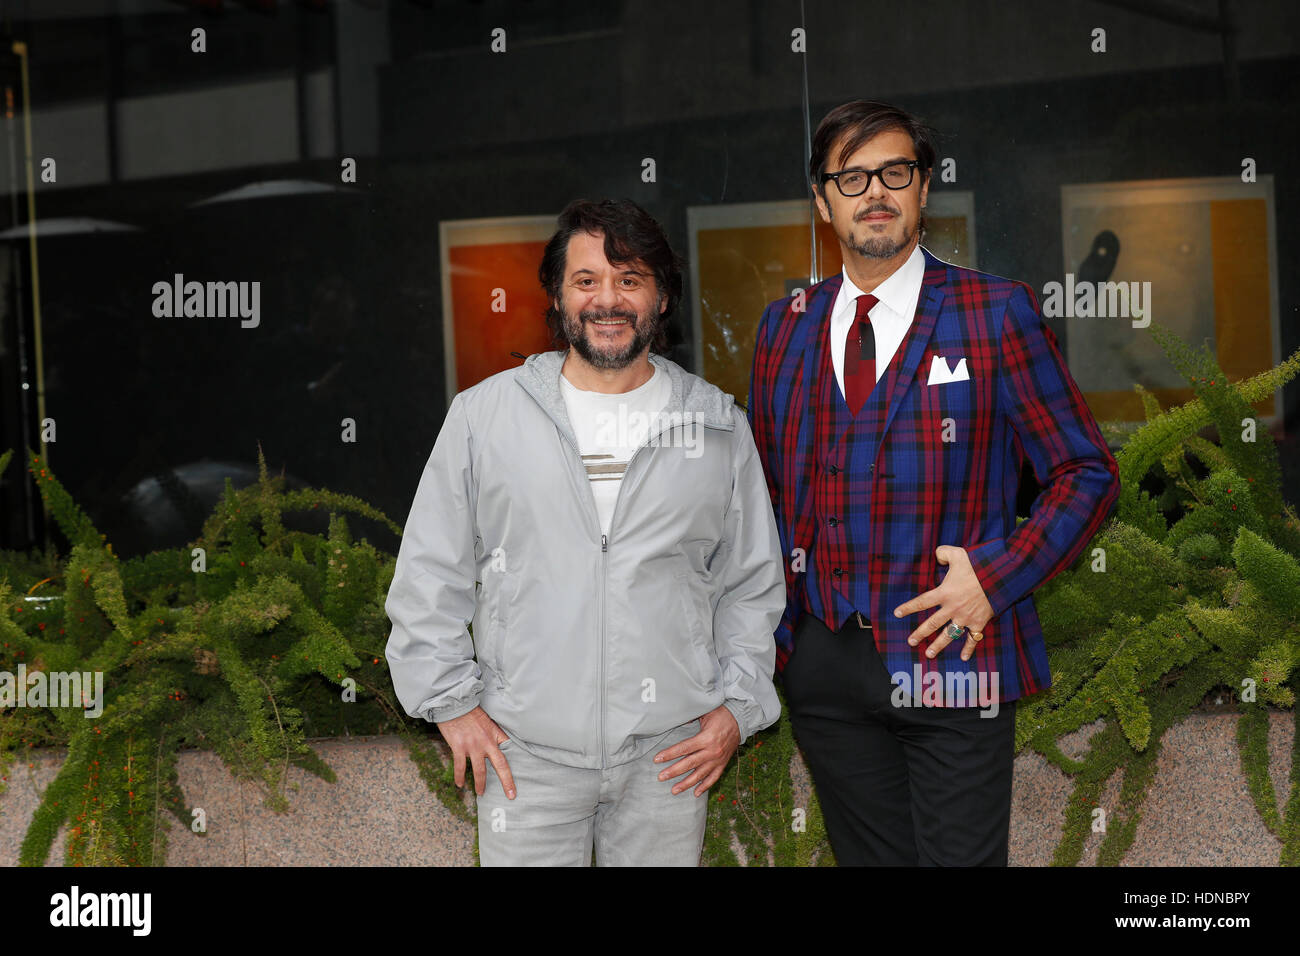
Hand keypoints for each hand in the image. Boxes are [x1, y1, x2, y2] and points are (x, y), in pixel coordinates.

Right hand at [435, 706, 515, 798]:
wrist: (454, 705)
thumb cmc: (470, 712)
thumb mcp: (487, 720)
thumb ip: (492, 733)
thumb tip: (498, 744)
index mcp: (495, 734)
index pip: (509, 751)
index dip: (515, 760)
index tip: (521, 768)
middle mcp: (486, 742)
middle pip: (500, 765)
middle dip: (506, 781)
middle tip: (511, 795)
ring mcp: (472, 746)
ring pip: (480, 770)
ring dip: (481, 784)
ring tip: (481, 793)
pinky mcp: (459, 747)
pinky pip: (460, 767)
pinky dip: (459, 777)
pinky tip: (460, 784)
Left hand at [653, 705, 739, 796]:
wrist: (741, 719)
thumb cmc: (721, 714)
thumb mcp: (706, 711)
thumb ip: (691, 717)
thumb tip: (676, 719)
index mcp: (706, 738)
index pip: (684, 748)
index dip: (669, 754)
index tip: (657, 759)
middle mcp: (712, 751)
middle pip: (689, 764)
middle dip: (674, 771)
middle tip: (661, 777)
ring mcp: (718, 760)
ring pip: (700, 775)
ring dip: (686, 783)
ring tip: (674, 790)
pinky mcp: (723, 764)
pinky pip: (714, 778)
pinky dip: (705, 786)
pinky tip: (696, 793)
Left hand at [893, 545, 993, 661]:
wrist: (1001, 576)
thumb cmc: (978, 564)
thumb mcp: (957, 554)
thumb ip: (943, 553)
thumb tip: (937, 556)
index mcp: (945, 593)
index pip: (922, 602)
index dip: (908, 608)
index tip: (897, 614)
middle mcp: (953, 608)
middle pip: (932, 624)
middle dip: (920, 633)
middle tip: (910, 642)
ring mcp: (965, 617)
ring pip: (948, 635)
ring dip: (938, 645)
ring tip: (929, 654)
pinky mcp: (979, 622)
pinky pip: (973, 639)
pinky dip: (969, 648)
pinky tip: (963, 658)